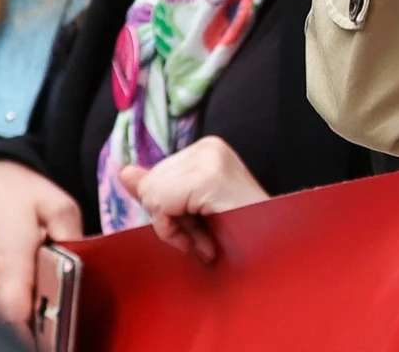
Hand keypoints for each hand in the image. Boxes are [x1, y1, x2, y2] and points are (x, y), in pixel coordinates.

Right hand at [0, 159, 82, 338]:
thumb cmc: (17, 190)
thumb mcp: (58, 204)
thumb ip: (72, 238)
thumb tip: (82, 265)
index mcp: (8, 264)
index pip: (16, 315)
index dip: (39, 326)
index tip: (59, 323)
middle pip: (7, 323)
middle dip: (32, 325)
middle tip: (56, 313)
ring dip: (18, 316)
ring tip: (41, 302)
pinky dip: (3, 306)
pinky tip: (23, 292)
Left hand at [113, 136, 266, 265]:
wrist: (274, 254)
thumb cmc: (239, 236)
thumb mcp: (191, 209)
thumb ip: (159, 188)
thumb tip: (123, 171)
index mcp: (207, 148)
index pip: (155, 177)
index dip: (169, 211)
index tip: (197, 229)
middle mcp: (209, 145)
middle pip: (150, 184)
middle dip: (170, 220)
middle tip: (201, 238)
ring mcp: (210, 158)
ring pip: (151, 194)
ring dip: (174, 229)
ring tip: (205, 241)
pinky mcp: (208, 178)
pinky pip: (161, 205)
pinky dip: (174, 232)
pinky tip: (202, 243)